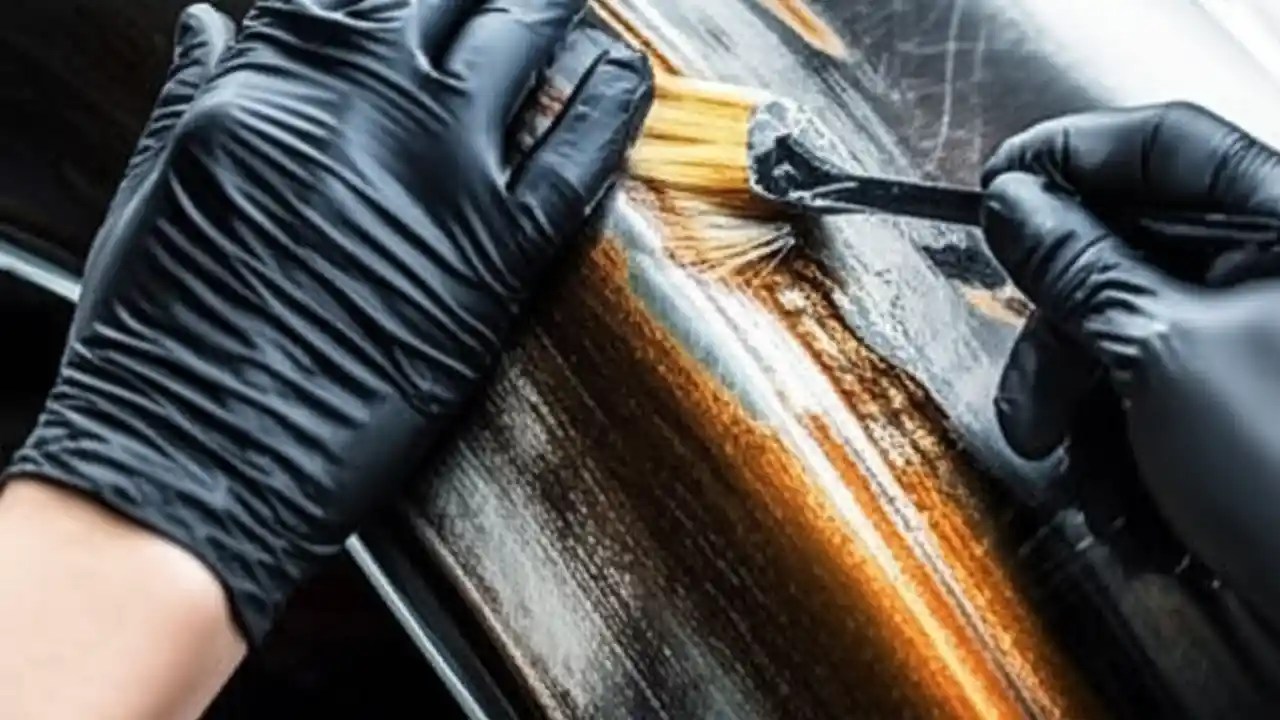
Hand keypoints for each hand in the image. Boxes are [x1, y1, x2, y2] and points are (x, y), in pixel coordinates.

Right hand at [3, 0, 653, 642]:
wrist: (197, 460)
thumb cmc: (165, 341)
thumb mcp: (158, 185)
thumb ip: (202, 88)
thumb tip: (218, 23)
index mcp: (276, 79)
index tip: (423, 0)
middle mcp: (365, 104)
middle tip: (512, 4)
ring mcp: (439, 173)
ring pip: (530, 42)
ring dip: (558, 18)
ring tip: (571, 21)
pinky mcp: (496, 254)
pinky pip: (582, 151)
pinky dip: (614, 100)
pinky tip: (622, 77)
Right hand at [980, 102, 1279, 627]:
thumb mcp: (1163, 353)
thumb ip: (1080, 266)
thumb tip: (1017, 206)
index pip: (1163, 143)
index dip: (1067, 157)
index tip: (995, 189)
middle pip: (1133, 256)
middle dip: (1063, 342)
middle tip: (1029, 406)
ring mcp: (1266, 346)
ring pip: (1134, 340)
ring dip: (1089, 421)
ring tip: (1094, 490)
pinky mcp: (1251, 409)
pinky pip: (1160, 402)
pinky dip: (1130, 457)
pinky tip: (1139, 513)